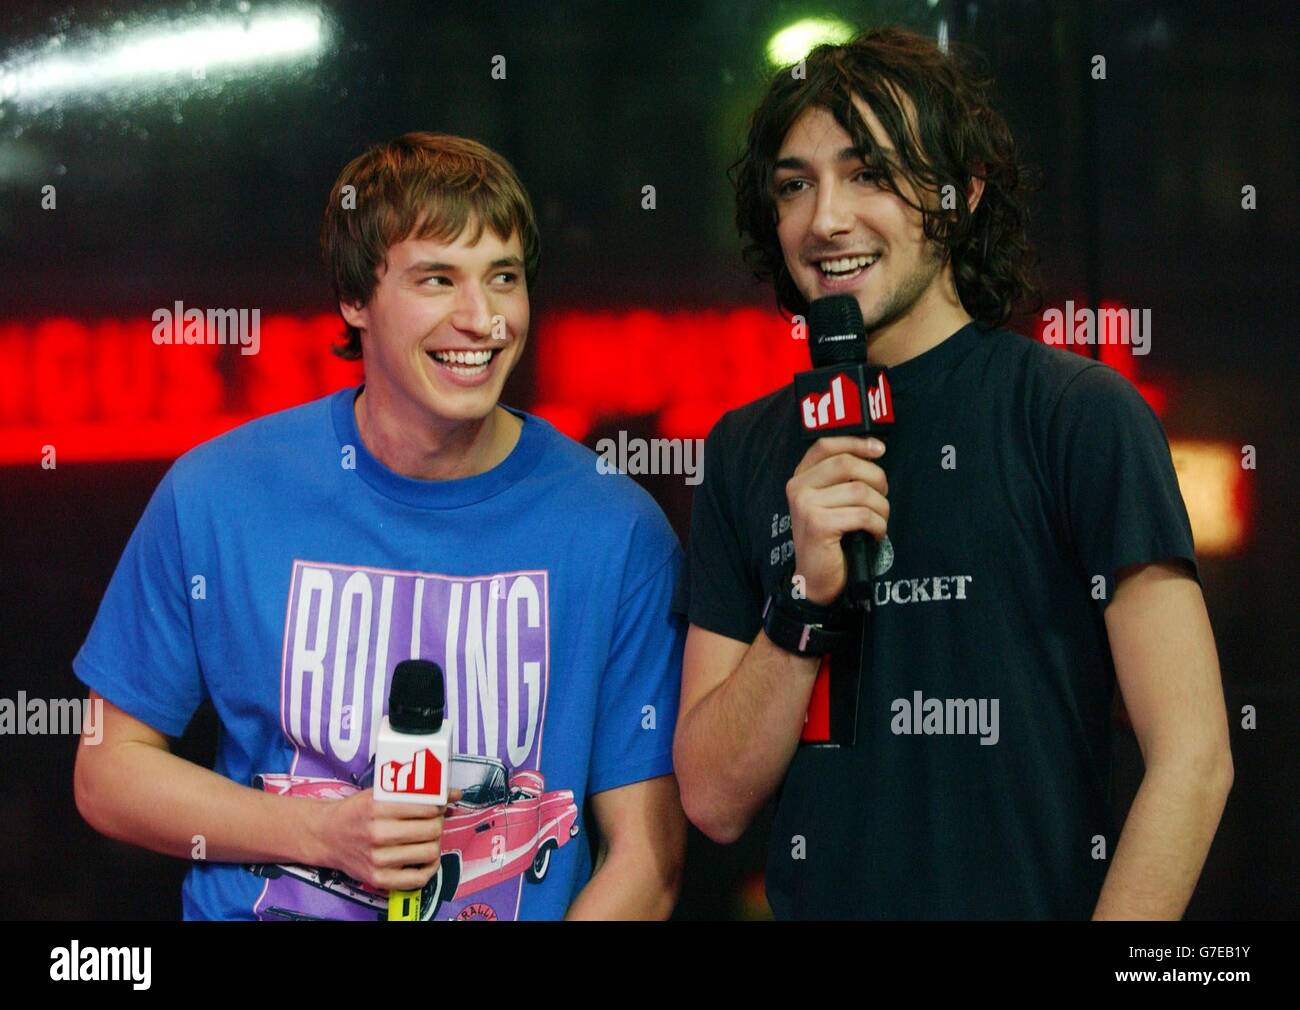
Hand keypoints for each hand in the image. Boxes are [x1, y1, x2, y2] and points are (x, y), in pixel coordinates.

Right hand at [314, 787, 461, 890]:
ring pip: (429, 852)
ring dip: (435, 843)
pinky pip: (417, 879)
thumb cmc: (357, 811)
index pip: (426, 807)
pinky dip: (429, 868)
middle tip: (433, 820)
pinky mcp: (378, 878)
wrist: (326, 835)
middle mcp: (377, 834)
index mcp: (377, 808)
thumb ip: (415, 793)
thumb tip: (453, 794)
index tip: (437, 805)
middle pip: (431, 830)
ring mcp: (377, 859)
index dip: (438, 805)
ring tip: (428, 837)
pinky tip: (426, 858)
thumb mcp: (380, 793)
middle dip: (438, 823)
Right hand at [785, 436, 888, 605]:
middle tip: (882, 497)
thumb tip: (874, 451)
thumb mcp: (830, 501)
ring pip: (860, 491)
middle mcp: (798, 488)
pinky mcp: (818, 524)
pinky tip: (874, 534)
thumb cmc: (830, 538)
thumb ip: (842, 478)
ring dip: (881, 508)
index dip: (855, 443)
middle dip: (876, 478)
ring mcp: (805, 506)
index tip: (879, 450)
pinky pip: (862, 514)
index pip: (826, 446)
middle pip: (847, 464)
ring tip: (878, 521)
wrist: (815, 577)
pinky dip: (877, 525)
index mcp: (800, 478)